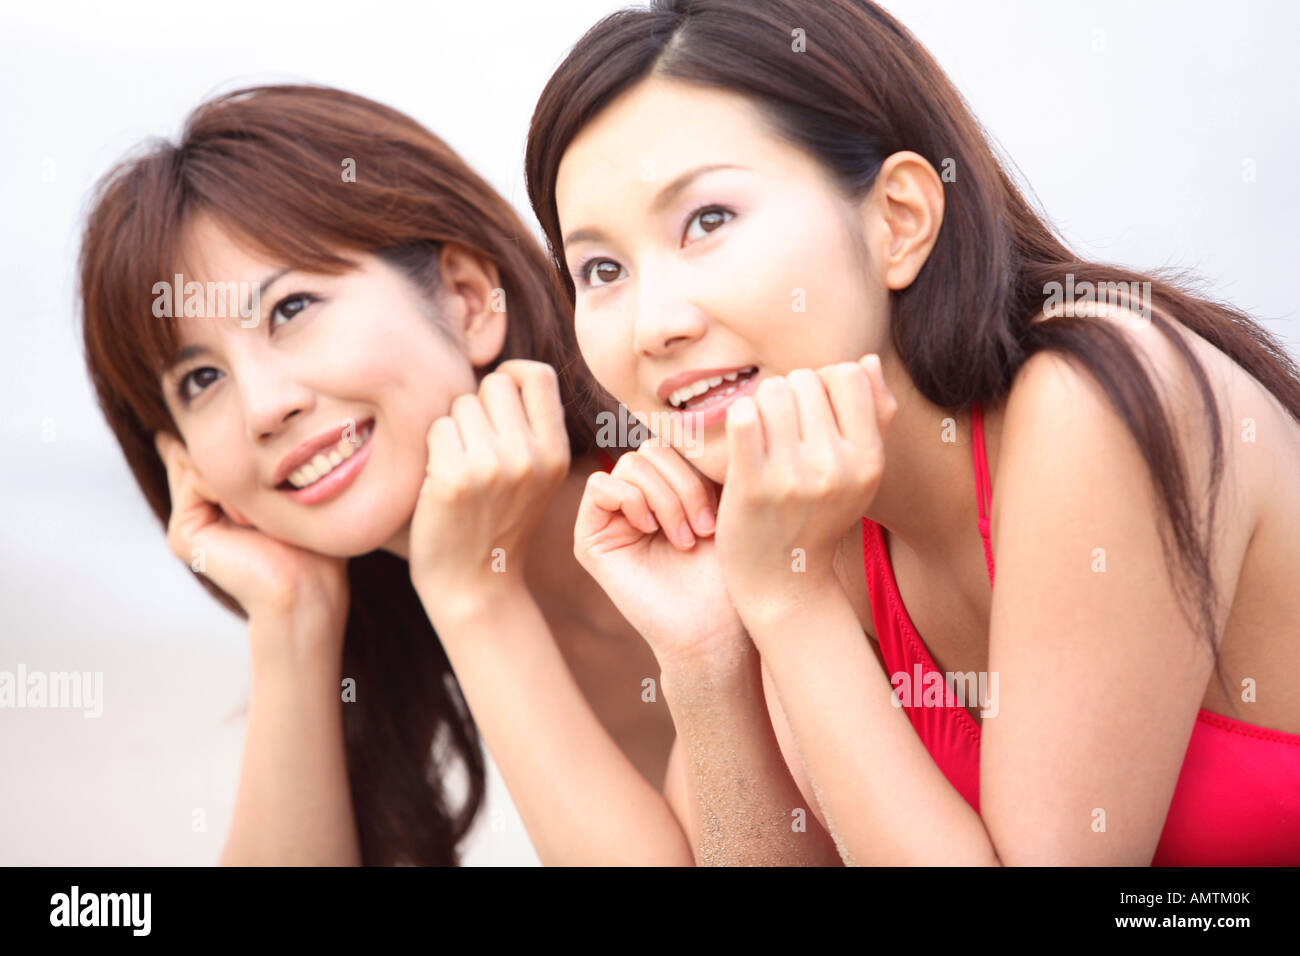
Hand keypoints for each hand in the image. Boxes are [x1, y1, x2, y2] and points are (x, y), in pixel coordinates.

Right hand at [154, 431, 349, 656]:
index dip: (233, 440)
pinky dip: (229, 489)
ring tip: (259, 515)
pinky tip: (248, 520)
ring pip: (199, 459)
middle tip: (265, 494)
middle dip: (235, 454)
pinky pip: (197, 479)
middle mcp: (198, 511)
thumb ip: (269, 465)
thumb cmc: (312, 544)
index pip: (213, 449)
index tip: (260, 454)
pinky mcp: (183, 535)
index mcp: (220, 502)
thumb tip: (250, 429)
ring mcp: (187, 523)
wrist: (308, 589)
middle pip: (201, 450)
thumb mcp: (293, 492)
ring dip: (238, 476)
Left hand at [408, 360, 570, 622]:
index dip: (512, 375)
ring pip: (461, 403)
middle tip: (473, 445)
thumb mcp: (535, 475)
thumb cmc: (496, 521)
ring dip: (452, 428)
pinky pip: (436, 428)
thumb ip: (530, 427)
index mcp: (555, 452)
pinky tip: (439, 480)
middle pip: (494, 382)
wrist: (473, 583)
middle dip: (477, 404)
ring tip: (458, 466)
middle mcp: (531, 456)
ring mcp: (494, 466)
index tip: (497, 399)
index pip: (537, 374)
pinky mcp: (455, 477)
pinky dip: (432, 449)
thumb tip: (504, 370)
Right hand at [574, 439, 745, 665]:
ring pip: (628, 465)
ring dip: (663, 498)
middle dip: (681, 484)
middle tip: (703, 528)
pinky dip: (629, 500)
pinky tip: (650, 530)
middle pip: (650, 450)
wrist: (713, 632)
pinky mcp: (589, 539)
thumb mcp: (725, 508)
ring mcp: (612, 520)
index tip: (722, 513)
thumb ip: (703, 466)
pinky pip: (600, 487)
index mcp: (671, 493)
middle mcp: (639, 503)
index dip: (696, 469)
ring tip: (683, 538)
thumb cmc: (727, 579)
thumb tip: (701, 415)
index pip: (674, 447)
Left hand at [715, 354, 897, 620]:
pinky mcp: (753, 486)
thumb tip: (868, 361)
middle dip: (788, 396)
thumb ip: (875, 415)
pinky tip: (744, 441)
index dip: (824, 384)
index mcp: (870, 459)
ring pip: (770, 392)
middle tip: (782, 431)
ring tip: (763, 437)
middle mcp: (837, 467)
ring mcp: (794, 478)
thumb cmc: (821, 517)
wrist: (784, 581)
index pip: (847, 374)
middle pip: (803, 379)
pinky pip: (743, 416)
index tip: (812, 413)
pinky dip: (739, 420)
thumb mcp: (861, 473)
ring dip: (760, 407)